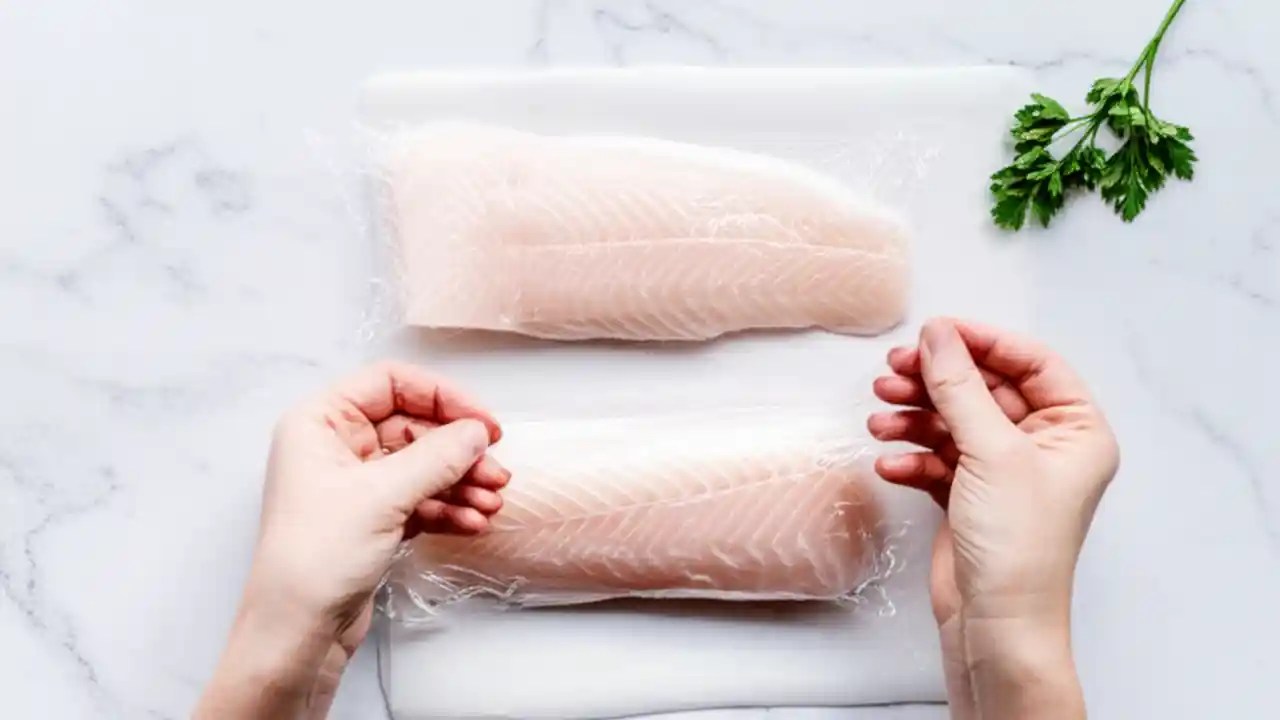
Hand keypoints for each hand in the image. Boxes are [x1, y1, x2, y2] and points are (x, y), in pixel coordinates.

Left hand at [195, 362, 507, 719]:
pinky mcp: (370, 519)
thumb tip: (476, 432)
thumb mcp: (382, 496)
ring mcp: (354, 484)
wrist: (296, 633)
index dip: (442, 397)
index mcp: (319, 422)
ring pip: (421, 465)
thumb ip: (437, 457)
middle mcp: (334, 447)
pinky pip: (419, 498)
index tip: (481, 423)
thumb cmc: (314, 559)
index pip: (391, 383)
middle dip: (458, 451)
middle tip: (495, 472)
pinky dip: (447, 507)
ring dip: (460, 482)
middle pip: (413, 426)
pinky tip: (472, 522)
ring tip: (491, 502)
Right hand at [869, 318, 1118, 718]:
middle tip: (893, 372)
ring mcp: (1005, 472)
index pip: (1031, 363)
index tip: (935, 332)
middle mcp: (1044, 446)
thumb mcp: (991, 452)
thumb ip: (960, 387)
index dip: (981, 342)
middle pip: (984, 389)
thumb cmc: (1019, 547)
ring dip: (915, 418)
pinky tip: (890, 463)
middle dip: (936, 381)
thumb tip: (937, 334)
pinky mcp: (971, 495)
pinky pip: (938, 458)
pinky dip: (912, 457)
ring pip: (954, 422)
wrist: (996, 622)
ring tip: (881, 419)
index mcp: (1075, 430)